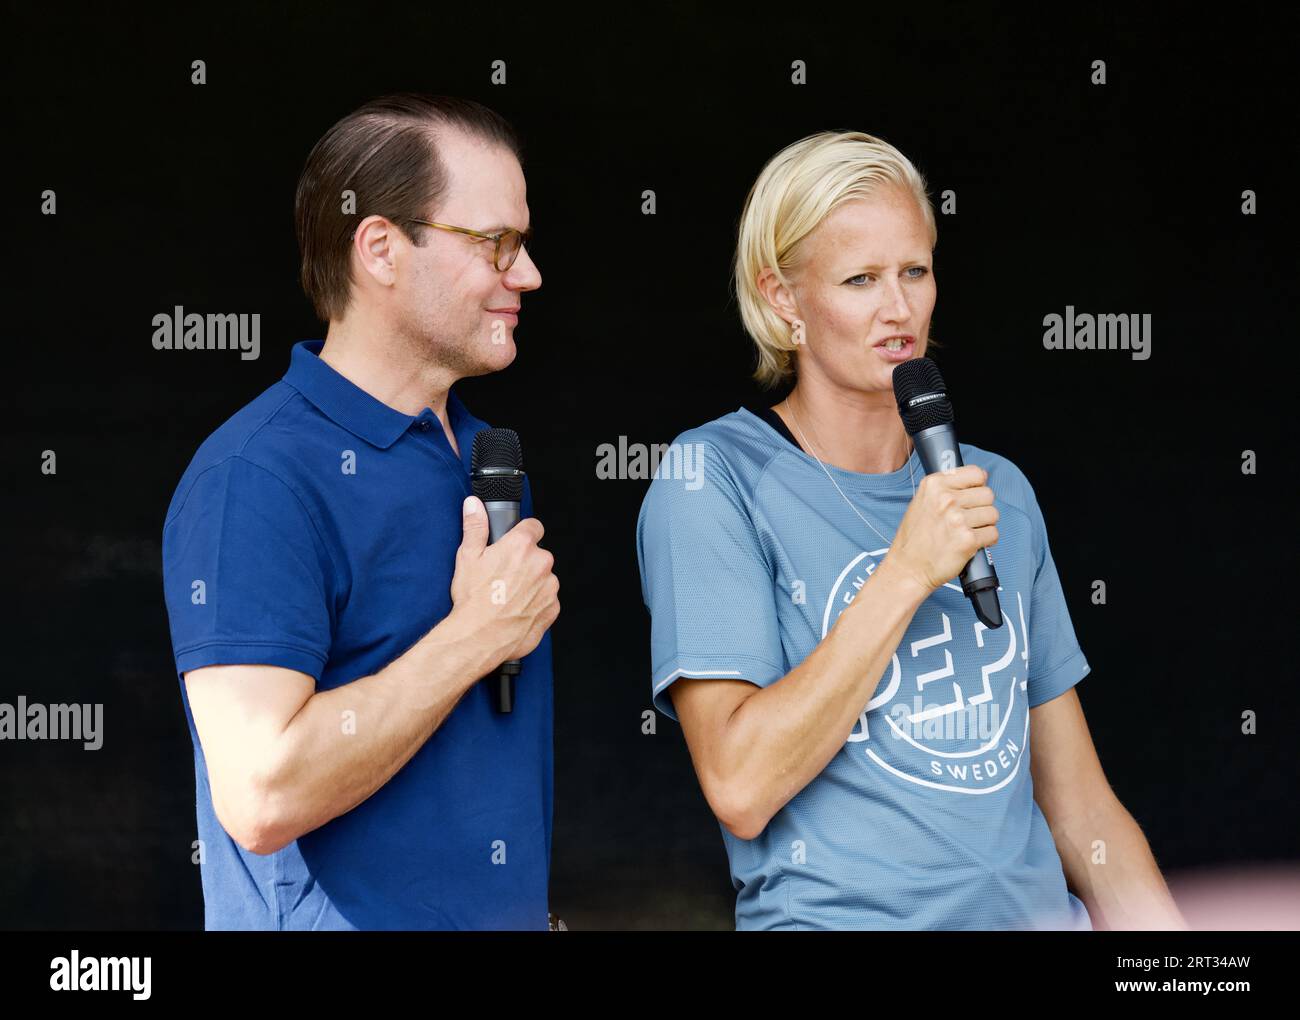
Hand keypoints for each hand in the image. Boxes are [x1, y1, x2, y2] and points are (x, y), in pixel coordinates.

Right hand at [449, 496, 559, 665]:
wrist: (480, 637)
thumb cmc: (473, 599)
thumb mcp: (467, 557)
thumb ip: (475, 527)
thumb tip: (474, 505)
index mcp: (521, 546)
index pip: (534, 526)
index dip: (523, 533)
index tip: (515, 543)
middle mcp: (541, 563)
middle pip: (538, 555)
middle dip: (524, 562)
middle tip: (503, 576)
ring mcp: (550, 586)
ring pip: (543, 578)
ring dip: (531, 583)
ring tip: (508, 596)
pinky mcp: (553, 608)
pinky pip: (547, 599)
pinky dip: (536, 603)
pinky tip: (516, 609)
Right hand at [885, 464, 998, 595]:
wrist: (908, 568)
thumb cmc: (915, 538)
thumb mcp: (922, 501)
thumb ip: (946, 488)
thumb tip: (977, 477)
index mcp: (934, 485)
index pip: (976, 473)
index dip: (977, 486)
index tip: (972, 495)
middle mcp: (946, 499)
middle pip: (988, 494)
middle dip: (981, 507)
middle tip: (967, 519)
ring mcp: (958, 519)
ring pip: (993, 514)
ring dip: (984, 524)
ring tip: (967, 531)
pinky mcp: (968, 540)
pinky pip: (993, 533)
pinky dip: (986, 540)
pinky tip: (970, 543)